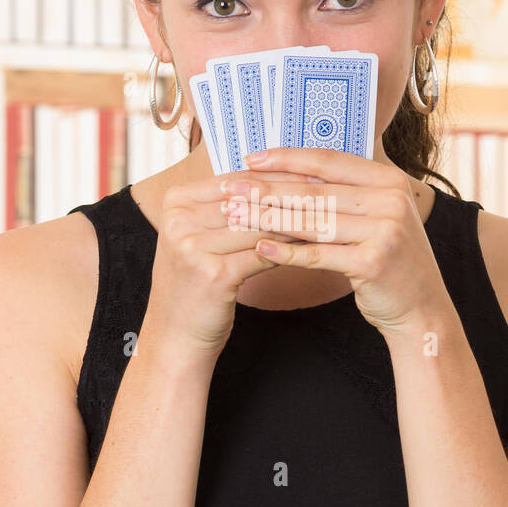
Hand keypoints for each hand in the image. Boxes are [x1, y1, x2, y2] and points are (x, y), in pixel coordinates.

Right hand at [144, 167, 320, 356]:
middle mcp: (179, 219)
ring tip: (328, 217)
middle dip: (293, 197)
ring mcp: (192, 247)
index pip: (237, 179)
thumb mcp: (201, 236)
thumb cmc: (195, 282)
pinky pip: (262, 254)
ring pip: (259, 227)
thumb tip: (279, 178)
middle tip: (331, 193)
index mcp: (176, 200)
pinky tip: (313, 247)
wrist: (176, 334)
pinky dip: (290, 251)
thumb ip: (228, 207)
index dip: (278, 175)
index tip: (313, 172)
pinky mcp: (213, 274)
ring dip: (296, 223)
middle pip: (249, 201)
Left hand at [223, 147, 446, 340]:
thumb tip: (290, 173)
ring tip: (235, 215)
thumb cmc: (388, 260)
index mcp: (389, 180)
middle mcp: (391, 200)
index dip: (287, 158)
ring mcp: (385, 230)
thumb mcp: (375, 217)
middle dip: (267, 188)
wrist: (422, 308)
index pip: (328, 161)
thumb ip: (344, 194)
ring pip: (313, 221)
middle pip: (316, 190)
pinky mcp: (374, 262)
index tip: (251, 158)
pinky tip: (260, 247)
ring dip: (268, 218)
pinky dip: (288, 252)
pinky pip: (320, 254)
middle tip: (230, 188)